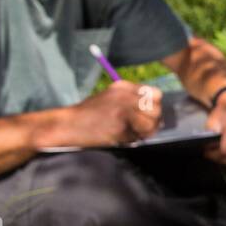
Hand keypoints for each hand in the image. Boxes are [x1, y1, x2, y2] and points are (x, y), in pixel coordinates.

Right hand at [43, 81, 162, 147]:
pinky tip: (124, 137)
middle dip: (153, 120)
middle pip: (157, 108)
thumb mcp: (109, 97)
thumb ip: (131, 100)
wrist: (68, 125)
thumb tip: (155, 112)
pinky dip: (135, 139)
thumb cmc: (89, 114)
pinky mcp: (121, 126)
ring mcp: (124, 111)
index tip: (147, 114)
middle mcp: (126, 96)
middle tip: (143, 127)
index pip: (156, 93)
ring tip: (134, 133)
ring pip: (152, 123)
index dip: (154, 105)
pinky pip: (140, 135)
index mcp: (123, 86)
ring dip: (146, 131)